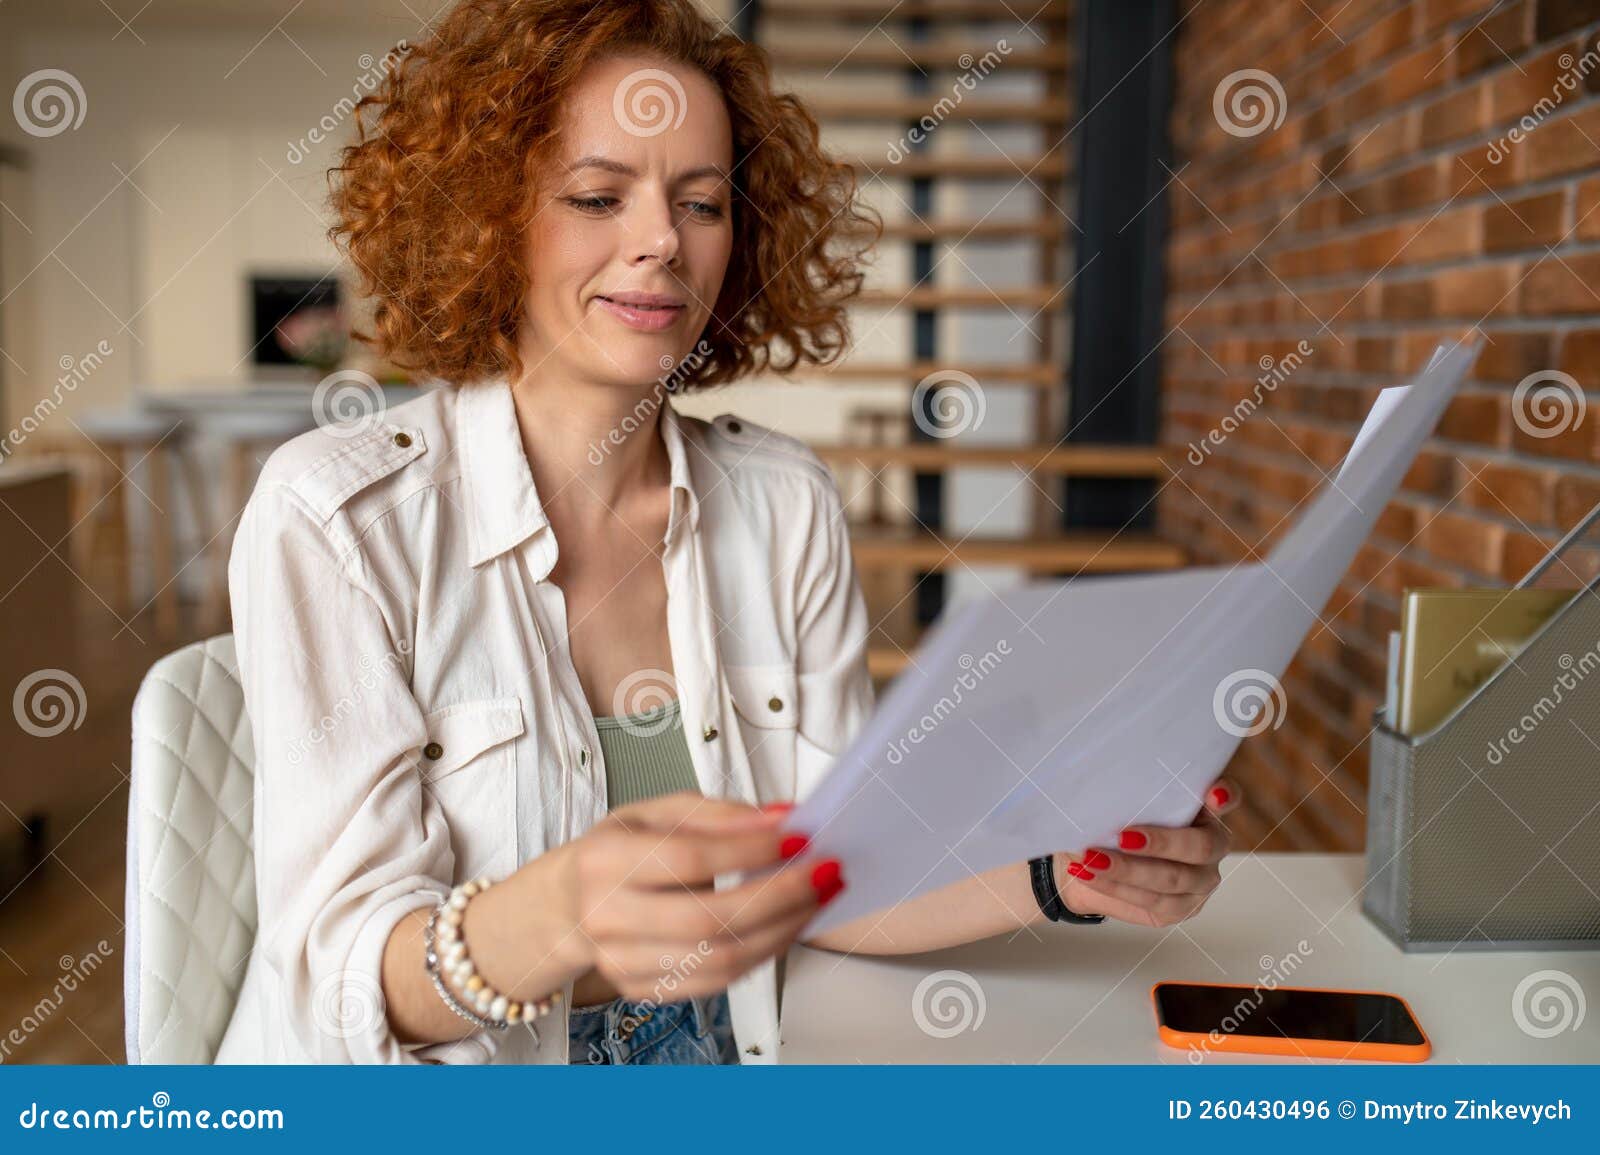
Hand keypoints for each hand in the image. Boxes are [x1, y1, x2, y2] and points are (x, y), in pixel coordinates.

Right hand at [558, 791, 843, 1000]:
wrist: (572, 903)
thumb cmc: (623, 849)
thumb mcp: (657, 812)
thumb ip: (720, 813)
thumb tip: (781, 817)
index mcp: (604, 860)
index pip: (690, 858)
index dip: (752, 849)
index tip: (801, 836)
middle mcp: (605, 917)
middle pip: (709, 919)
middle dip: (781, 896)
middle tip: (826, 872)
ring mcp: (622, 962)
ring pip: (719, 959)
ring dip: (783, 929)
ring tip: (817, 899)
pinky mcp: (642, 990)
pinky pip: (716, 982)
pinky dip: (761, 954)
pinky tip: (787, 926)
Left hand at [1052, 778, 1238, 927]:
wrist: (1092, 862)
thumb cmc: (1114, 823)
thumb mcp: (1122, 803)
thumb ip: (1129, 795)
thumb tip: (1102, 787)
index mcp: (1205, 810)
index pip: (1228, 798)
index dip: (1226, 795)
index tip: (1213, 793)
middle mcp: (1211, 846)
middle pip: (1200, 846)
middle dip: (1161, 842)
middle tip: (1122, 836)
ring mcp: (1200, 881)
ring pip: (1171, 879)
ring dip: (1126, 869)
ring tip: (1091, 858)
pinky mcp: (1180, 908)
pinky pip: (1151, 901)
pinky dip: (1114, 886)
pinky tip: (1089, 874)